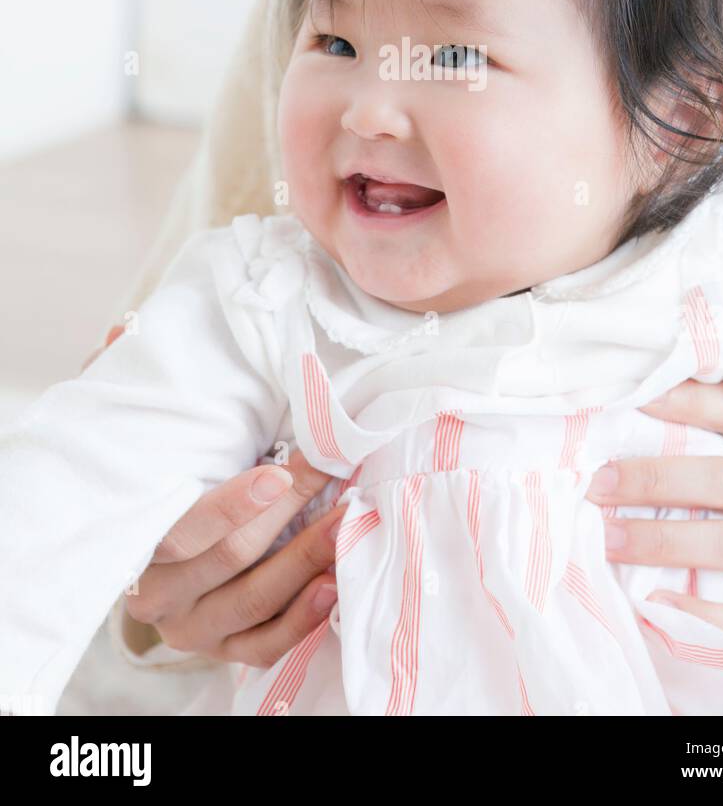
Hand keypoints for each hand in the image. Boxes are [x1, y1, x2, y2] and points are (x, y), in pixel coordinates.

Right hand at [84, 323, 345, 668]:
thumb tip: (118, 329)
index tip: (280, 473)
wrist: (148, 554)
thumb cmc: (158, 477)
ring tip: (347, 521)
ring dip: (306, 561)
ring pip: (253, 602)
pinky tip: (333, 582)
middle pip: (230, 559)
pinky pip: (264, 643)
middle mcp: (157, 593)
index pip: (181, 531)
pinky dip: (301, 618)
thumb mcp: (141, 435)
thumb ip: (131, 389)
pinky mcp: (223, 648)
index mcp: (135, 542)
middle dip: (288, 515)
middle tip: (334, 476)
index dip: (230, 507)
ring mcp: (192, 625)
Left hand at [585, 379, 722, 661]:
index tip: (632, 397)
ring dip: (658, 540)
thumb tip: (625, 419)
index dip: (685, 402)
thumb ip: (713, 445)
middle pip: (720, 480)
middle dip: (651, 480)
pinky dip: (695, 611)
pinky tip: (651, 603)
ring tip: (607, 538)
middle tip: (598, 486)